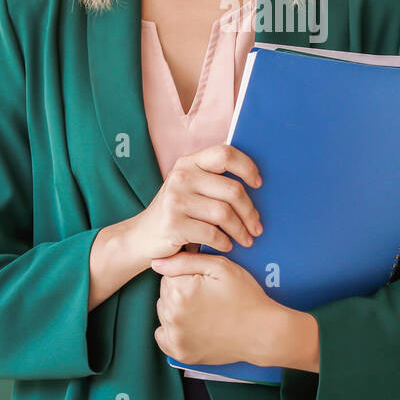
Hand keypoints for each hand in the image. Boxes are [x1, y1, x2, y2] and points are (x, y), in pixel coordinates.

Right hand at [127, 144, 262, 267]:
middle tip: (257, 227)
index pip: (225, 154)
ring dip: (240, 231)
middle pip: (232, 190)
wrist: (141, 236)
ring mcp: (175, 199)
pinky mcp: (173, 223)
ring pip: (224, 214)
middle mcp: (181, 176)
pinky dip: (224, 243)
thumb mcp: (190, 187)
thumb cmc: (176, 212)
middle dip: (250, 211)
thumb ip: (213, 179)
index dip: (247, 167)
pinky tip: (227, 246)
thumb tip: (255, 182)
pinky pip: (212, 234)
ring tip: (246, 239)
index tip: (258, 184)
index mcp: (189, 162)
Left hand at [151, 252, 279, 365]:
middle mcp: (172, 315)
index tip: (205, 283)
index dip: (187, 275)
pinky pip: (163, 336)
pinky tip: (192, 326)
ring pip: (164, 312)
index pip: (168, 275)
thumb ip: (185, 260)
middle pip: (165, 293)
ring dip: (177, 309)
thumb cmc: (245, 297)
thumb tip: (157, 262)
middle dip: (181, 291)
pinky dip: (173, 330)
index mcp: (180, 291)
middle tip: (207, 297)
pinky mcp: (179, 353)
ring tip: (203, 311)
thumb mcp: (220, 267)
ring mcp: (175, 337)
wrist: (261, 332)